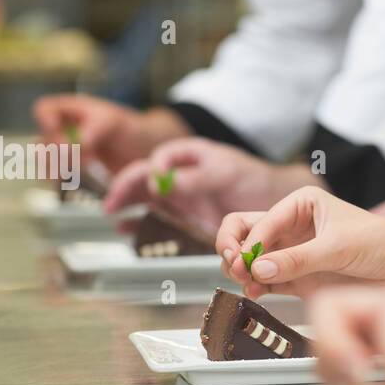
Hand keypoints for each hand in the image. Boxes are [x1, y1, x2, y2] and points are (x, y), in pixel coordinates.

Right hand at [31, 95, 188, 172]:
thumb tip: (79, 142)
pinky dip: (66, 183)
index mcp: (68, 110)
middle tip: (76, 160)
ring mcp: (64, 154)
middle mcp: (60, 132)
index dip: (46, 121)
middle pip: (42, 142)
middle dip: (55, 153)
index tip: (60, 133)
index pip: (44, 110)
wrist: (143, 151)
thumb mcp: (113, 121)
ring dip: (57, 171)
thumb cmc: (128, 128)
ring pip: (47, 164)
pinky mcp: (72, 174)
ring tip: (76, 175)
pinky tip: (78, 184)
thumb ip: (94, 129)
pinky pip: (60, 180)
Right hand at [105, 137, 320, 228]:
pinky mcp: (185, 217)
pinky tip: (128, 230)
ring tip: (112, 214)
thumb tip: (161, 180)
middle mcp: (180, 173)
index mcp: (189, 154)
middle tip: (111, 202)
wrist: (274, 201)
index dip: (154, 169)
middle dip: (125, 187)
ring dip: (127, 204)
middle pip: (143, 176)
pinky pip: (159, 218)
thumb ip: (196, 176)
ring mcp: (181, 196)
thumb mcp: (227, 171)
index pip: (160, 157)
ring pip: (145, 197)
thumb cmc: (254, 177)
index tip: (157, 182)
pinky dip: (142, 223)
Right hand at [215, 187, 384, 299]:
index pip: (259, 220)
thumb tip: (257, 268)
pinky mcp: (298, 277)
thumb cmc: (384, 244)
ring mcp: (293, 252)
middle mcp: (292, 226)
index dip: (247, 242)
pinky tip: (256, 295)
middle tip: (235, 269)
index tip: (246, 263)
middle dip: (234, 249)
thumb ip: (299, 258)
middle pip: (244, 232)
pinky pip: (266, 279)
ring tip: (246, 286)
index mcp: (301, 204)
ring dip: (241, 270)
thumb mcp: (340, 247)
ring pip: (250, 256)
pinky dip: (256, 286)